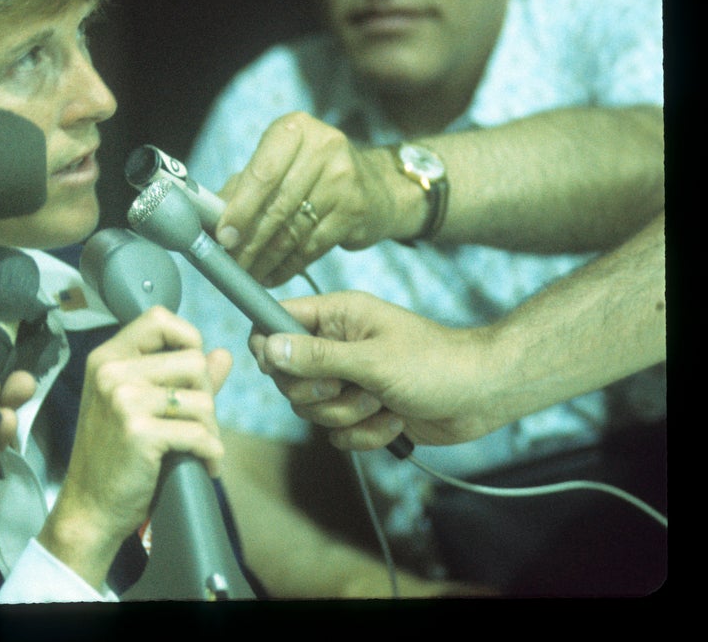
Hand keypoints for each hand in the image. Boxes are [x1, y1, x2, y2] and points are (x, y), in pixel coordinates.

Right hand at [41, 307, 230, 585]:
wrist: (90, 507)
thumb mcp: (139, 407)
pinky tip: (206, 465)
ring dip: (211, 429)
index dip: (188, 338)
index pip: (159, 318)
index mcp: (107, 357)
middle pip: (192, 360)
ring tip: (201, 448)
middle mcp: (111, 370)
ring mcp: (123, 399)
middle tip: (200, 424)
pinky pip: (199, 432)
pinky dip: (211, 453)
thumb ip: (181, 378)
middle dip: (206, 395)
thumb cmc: (116, 456)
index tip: (192, 373)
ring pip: (202, 399)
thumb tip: (223, 354)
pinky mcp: (138, 431)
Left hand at [214, 112, 397, 286]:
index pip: (262, 172)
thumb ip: (241, 188)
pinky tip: (272, 275)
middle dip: (249, 241)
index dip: (240, 209)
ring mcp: (344, 178)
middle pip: (277, 205)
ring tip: (247, 274)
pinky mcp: (356, 209)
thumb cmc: (310, 175)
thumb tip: (207, 220)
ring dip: (265, 259)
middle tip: (230, 264)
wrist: (375, 186)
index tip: (223, 237)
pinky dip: (287, 266)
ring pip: (293, 230)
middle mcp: (323, 146)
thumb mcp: (277, 168)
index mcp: (294, 129)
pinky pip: (312, 247)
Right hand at [248, 291, 500, 449]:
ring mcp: (348, 380)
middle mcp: (336, 346)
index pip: (276, 321)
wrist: (483, 396)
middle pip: (287, 376)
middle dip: (318, 391)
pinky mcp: (361, 411)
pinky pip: (336, 433)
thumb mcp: (372, 360)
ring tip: (382, 401)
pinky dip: (366, 433)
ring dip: (348, 414)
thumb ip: (317, 356)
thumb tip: (269, 347)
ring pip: (311, 409)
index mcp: (337, 316)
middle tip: (348, 385)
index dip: (268, 346)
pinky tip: (395, 420)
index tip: (276, 367)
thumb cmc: (436, 364)